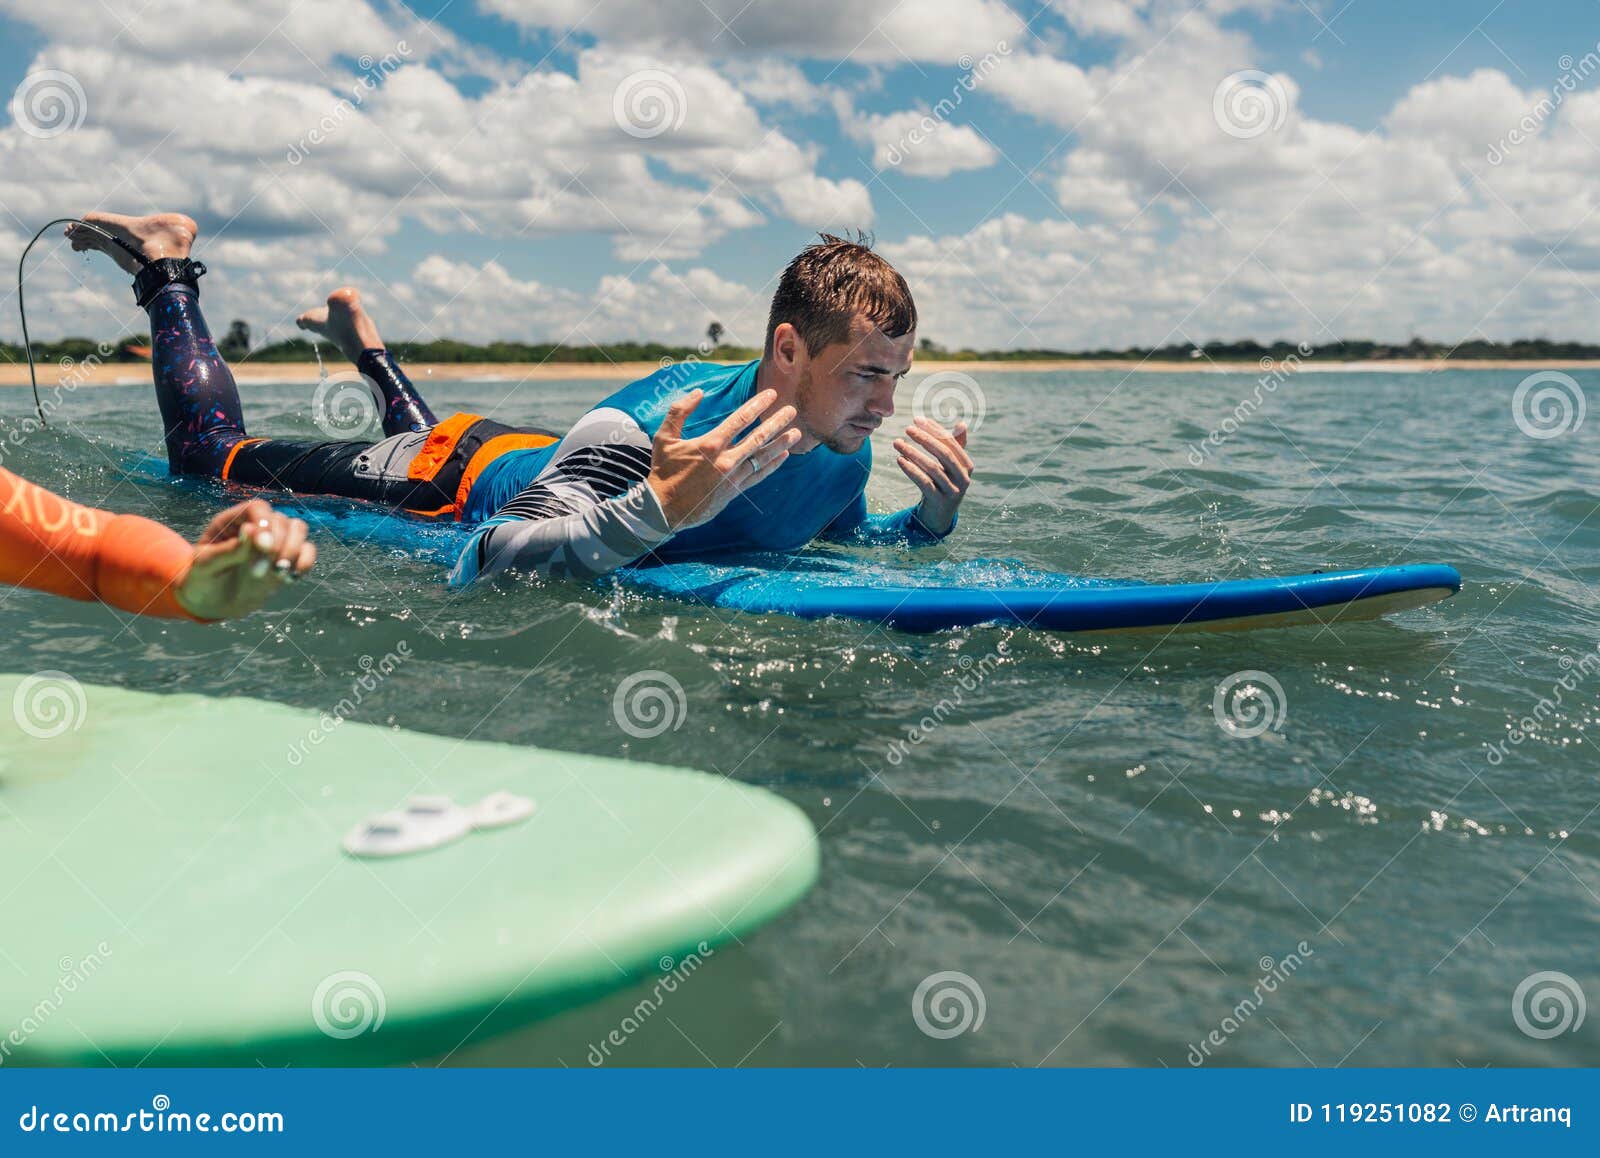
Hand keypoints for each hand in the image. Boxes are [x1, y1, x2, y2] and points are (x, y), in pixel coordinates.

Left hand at [175, 499, 315, 619]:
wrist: (213, 603)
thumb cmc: (203, 580)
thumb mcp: (206, 566)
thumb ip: (228, 550)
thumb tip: (252, 532)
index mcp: (232, 522)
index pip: (257, 508)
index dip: (264, 522)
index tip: (263, 546)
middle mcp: (257, 526)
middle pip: (281, 519)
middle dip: (276, 546)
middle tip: (259, 572)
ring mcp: (275, 541)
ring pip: (298, 529)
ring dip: (293, 551)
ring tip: (278, 573)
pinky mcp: (287, 558)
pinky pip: (308, 551)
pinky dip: (304, 562)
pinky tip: (290, 579)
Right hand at [646, 388, 800, 529]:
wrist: (663, 509)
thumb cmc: (662, 470)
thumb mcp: (664, 437)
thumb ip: (679, 411)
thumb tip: (698, 392)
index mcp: (710, 444)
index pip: (741, 419)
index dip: (758, 405)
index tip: (772, 395)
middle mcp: (726, 460)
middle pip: (758, 436)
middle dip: (778, 422)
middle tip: (792, 410)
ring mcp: (732, 477)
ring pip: (763, 457)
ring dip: (781, 443)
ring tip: (796, 433)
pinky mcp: (734, 491)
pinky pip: (759, 476)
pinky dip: (772, 465)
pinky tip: (783, 456)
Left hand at [893, 417, 971, 534]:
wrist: (939, 515)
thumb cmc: (943, 484)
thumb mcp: (950, 467)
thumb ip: (955, 446)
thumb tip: (962, 424)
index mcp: (967, 465)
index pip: (950, 442)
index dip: (934, 430)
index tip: (917, 420)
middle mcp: (963, 478)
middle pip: (943, 453)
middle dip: (924, 438)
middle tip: (907, 429)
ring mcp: (953, 491)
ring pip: (932, 468)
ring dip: (913, 453)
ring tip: (897, 443)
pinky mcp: (939, 501)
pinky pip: (924, 482)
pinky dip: (911, 470)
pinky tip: (900, 460)